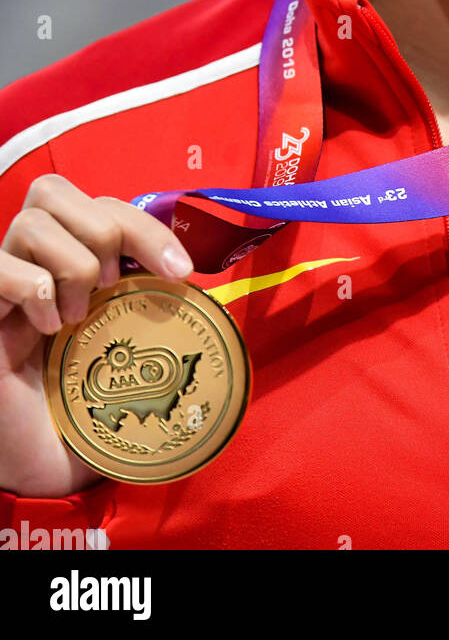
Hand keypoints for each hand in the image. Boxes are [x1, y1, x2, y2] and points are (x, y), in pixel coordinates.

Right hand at [0, 173, 193, 496]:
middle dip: (103, 230)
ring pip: (30, 223)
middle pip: (54, 190)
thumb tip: (215, 293)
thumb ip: (157, 314)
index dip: (146, 228)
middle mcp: (31, 265)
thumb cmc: (86, 414)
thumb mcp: (131, 354)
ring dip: (70, 265)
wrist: (38, 471)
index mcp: (70, 264)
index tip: (180, 271)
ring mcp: (1, 287)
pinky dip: (31, 288)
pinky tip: (49, 327)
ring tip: (79, 315)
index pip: (103, 207)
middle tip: (112, 287)